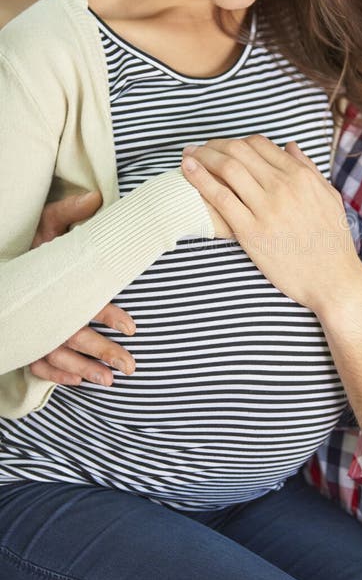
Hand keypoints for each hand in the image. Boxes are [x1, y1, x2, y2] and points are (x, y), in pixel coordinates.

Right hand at [28, 191, 135, 386]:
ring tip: (111, 381)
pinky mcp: (24, 340)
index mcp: (53, 283)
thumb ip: (68, 214)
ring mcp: (31, 328)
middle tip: (130, 365)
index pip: (83, 301)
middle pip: (74, 334)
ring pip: (58, 354)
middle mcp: (43, 310)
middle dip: (103, 351)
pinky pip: (36, 364)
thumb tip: (96, 197)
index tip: (132, 327)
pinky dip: (57, 374)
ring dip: (85, 368)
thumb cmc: (28, 248)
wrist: (2, 267)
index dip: (108, 314)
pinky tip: (79, 382)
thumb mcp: (44, 226)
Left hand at [181, 136, 361, 314]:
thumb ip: (309, 169)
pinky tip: (188, 171)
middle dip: (214, 145)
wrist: (333, 280)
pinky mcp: (251, 232)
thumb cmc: (333, 242)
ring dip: (203, 156)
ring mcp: (267, 209)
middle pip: (239, 151)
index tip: (223, 146)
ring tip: (188, 155)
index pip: (260, 144)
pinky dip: (200, 180)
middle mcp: (283, 187)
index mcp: (301, 176)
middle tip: (199, 148)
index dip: (236, 141)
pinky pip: (220, 198)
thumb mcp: (329, 197)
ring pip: (227, 169)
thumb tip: (290, 146)